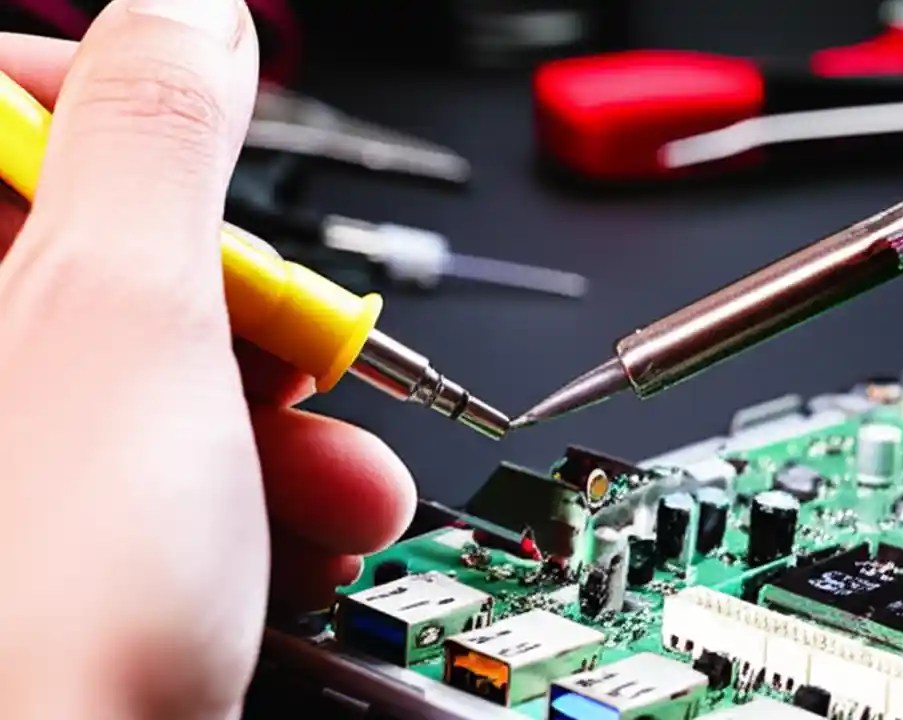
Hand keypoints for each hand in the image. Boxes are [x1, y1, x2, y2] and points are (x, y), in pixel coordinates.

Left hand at [0, 2, 413, 718]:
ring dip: (277, 417)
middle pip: (84, 257)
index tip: (190, 139)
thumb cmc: (35, 623)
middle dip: (236, 307)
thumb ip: (158, 133)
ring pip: (142, 379)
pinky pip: (152, 476)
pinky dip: (247, 497)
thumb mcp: (129, 318)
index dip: (96, 99)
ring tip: (338, 483)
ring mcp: (5, 469)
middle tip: (290, 348)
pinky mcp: (51, 551)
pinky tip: (302, 541)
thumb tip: (191, 16)